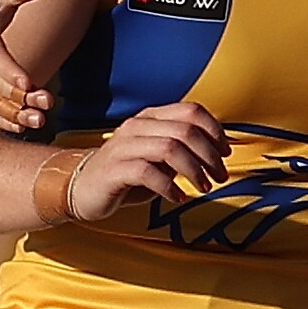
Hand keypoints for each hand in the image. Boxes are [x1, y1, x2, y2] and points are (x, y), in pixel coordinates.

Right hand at [65, 101, 228, 220]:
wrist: (82, 188)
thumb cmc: (128, 174)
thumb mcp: (160, 159)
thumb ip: (184, 151)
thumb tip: (218, 154)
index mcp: (151, 118)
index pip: (191, 111)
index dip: (215, 131)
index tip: (225, 153)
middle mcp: (137, 126)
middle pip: (185, 131)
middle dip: (210, 155)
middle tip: (220, 176)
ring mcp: (123, 146)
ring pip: (170, 148)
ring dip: (194, 170)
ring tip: (204, 188)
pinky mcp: (113, 169)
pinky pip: (148, 172)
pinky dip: (169, 186)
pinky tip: (178, 197)